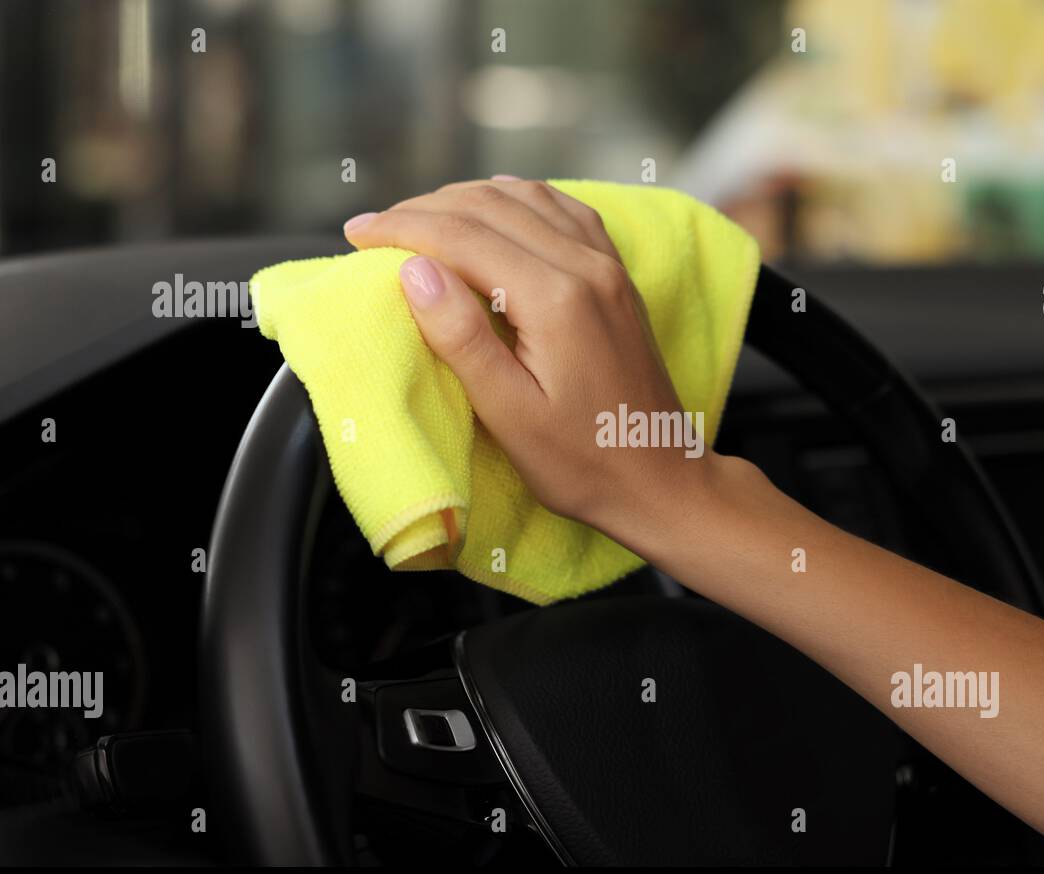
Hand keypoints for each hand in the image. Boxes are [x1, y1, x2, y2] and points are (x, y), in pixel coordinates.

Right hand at [343, 178, 718, 537]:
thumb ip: (462, 339)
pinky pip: (564, 211)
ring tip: (420, 218)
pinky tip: (495, 206)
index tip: (356, 233)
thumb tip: (414, 270)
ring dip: (467, 198)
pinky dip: (518, 199)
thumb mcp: (511, 415)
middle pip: (491, 206)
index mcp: (557, 299)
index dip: (402, 228)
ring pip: (527, 198)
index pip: (463, 236)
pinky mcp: (617, 277)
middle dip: (425, 208)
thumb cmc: (583, 463)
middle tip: (376, 227)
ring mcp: (608, 267)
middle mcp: (587, 267)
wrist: (661, 478)